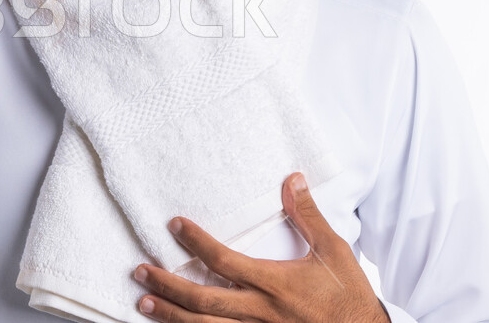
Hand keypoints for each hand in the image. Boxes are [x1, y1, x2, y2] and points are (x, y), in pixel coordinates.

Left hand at [131, 173, 390, 322]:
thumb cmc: (348, 295)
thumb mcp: (334, 251)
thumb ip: (308, 216)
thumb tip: (292, 179)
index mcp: (274, 284)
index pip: (224, 261)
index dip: (196, 242)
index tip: (174, 225)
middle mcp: (260, 312)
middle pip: (203, 301)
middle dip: (167, 287)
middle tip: (140, 273)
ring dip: (171, 316)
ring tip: (143, 304)